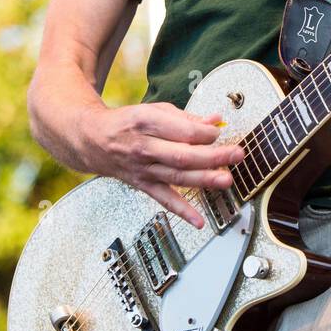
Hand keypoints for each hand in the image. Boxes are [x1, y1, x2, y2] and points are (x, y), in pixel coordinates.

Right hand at [80, 102, 245, 227]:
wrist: (93, 139)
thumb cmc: (127, 123)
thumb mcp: (154, 110)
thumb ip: (186, 117)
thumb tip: (215, 121)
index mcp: (147, 122)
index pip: (182, 130)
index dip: (205, 133)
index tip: (219, 131)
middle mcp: (144, 147)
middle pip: (183, 155)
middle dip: (213, 156)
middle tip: (236, 154)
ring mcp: (143, 169)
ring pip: (177, 177)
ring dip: (204, 180)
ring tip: (227, 180)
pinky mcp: (143, 184)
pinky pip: (164, 199)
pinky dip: (182, 211)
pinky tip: (199, 220)